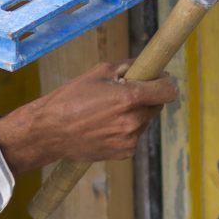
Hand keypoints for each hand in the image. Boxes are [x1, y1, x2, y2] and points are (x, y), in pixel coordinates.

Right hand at [0, 63, 179, 172]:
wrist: (50, 131)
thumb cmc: (70, 98)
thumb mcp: (98, 72)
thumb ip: (128, 67)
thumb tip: (147, 65)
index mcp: (130, 98)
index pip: (168, 91)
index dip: (165, 83)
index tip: (160, 79)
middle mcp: (134, 121)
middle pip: (156, 106)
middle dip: (145, 98)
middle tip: (124, 94)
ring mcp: (130, 140)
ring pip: (144, 121)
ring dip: (134, 114)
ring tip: (107, 112)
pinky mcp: (124, 153)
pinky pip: (134, 136)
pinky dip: (125, 130)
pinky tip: (104, 126)